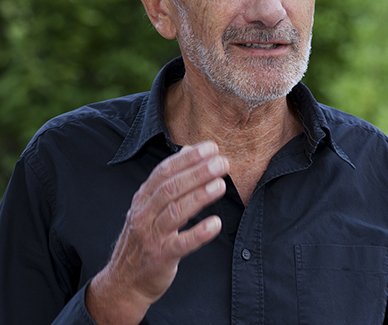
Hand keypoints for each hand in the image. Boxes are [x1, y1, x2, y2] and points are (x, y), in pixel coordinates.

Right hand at [86, 141, 228, 324]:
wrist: (124, 282)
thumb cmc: (144, 239)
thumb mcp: (151, 206)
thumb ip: (170, 180)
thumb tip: (192, 150)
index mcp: (143, 198)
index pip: (164, 171)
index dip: (188, 158)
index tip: (211, 148)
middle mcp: (144, 214)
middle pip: (171, 188)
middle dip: (198, 173)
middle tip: (222, 163)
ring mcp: (151, 236)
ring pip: (175, 212)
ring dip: (199, 197)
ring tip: (221, 185)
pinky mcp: (160, 257)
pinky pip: (180, 244)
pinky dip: (198, 233)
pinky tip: (215, 224)